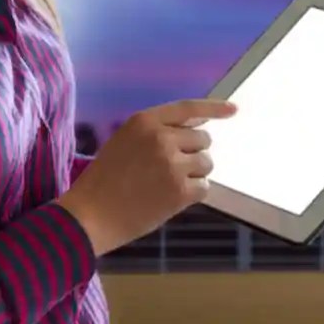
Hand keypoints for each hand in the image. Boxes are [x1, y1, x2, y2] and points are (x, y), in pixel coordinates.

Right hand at [56, 98, 237, 255]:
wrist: (89, 215)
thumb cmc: (104, 180)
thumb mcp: (125, 142)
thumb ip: (158, 132)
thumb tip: (198, 127)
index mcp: (144, 122)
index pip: (188, 108)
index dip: (213, 108)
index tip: (233, 110)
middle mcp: (162, 138)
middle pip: (203, 140)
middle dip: (193, 153)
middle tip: (171, 169)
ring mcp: (173, 164)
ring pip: (206, 164)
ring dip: (194, 174)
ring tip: (166, 185)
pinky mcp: (181, 190)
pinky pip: (204, 187)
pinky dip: (193, 194)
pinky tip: (170, 199)